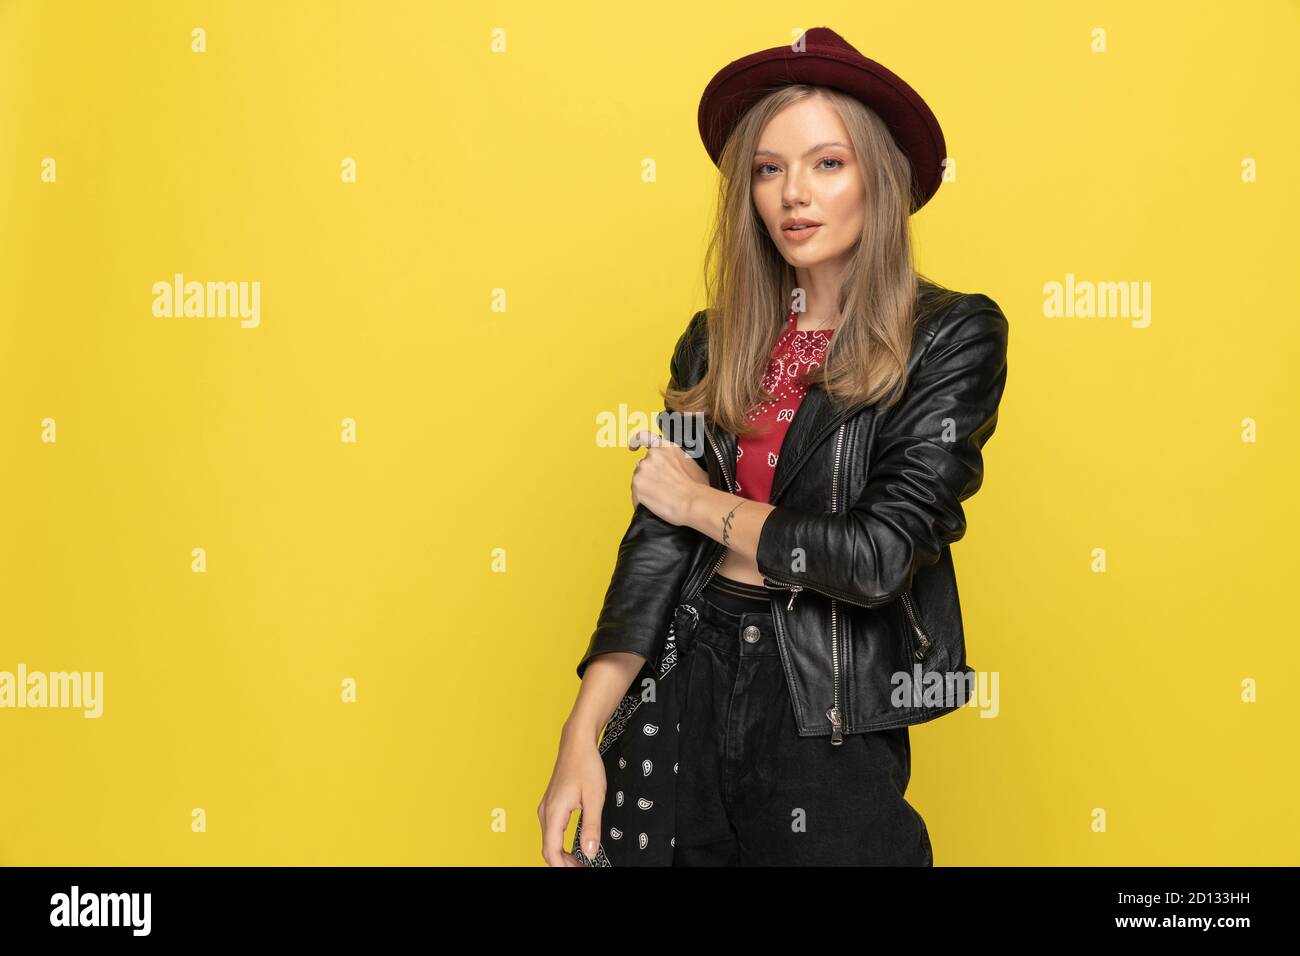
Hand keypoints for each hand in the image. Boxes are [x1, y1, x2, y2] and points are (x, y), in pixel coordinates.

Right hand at [538, 723, 606, 866]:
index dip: (563, 866)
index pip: (551, 850)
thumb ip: (591, 827)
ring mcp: (546, 808)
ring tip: (581, 862)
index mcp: (554, 812)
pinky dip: (560, 844)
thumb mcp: (595, 798)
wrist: (577, 743)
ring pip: (549, 841)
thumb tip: (588, 852)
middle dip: (564, 863)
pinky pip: (551, 831)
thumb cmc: (585, 765)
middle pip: (548, 849)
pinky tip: (573, 847)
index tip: (579, 870)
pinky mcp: (550, 805)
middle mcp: (545, 812)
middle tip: (583, 868)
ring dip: (562, 855)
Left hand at [628, 430, 709, 525]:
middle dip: (649, 475)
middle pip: (643, 464)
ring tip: (661, 496)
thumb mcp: (692, 464)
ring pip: (639, 479)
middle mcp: (652, 455)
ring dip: (646, 487)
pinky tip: (655, 503)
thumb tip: (681, 467)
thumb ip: (679, 460)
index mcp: (666, 447)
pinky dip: (642, 500)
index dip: (636, 442)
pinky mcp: (637, 485)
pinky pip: (636, 494)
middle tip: (662, 486)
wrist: (693, 502)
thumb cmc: (697, 487)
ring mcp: (642, 470)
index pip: (644, 437)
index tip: (633, 447)